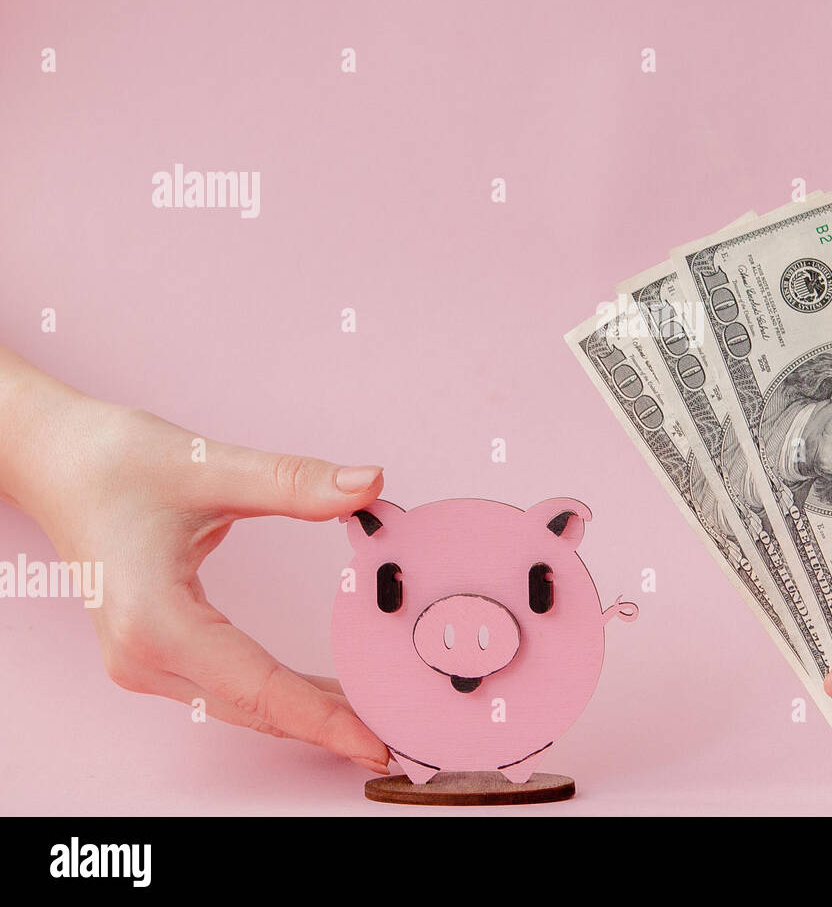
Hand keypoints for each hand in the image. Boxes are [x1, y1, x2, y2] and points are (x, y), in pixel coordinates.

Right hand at [4, 379, 392, 773]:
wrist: (57, 462)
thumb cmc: (117, 463)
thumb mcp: (210, 464)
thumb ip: (295, 481)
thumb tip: (368, 484)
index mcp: (155, 620)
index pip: (257, 686)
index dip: (322, 718)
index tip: (376, 743)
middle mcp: (145, 656)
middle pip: (254, 708)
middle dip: (327, 728)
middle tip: (399, 742)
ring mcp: (146, 661)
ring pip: (243, 704)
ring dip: (307, 715)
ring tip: (377, 719)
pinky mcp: (156, 651)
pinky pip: (230, 687)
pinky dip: (281, 694)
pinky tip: (328, 695)